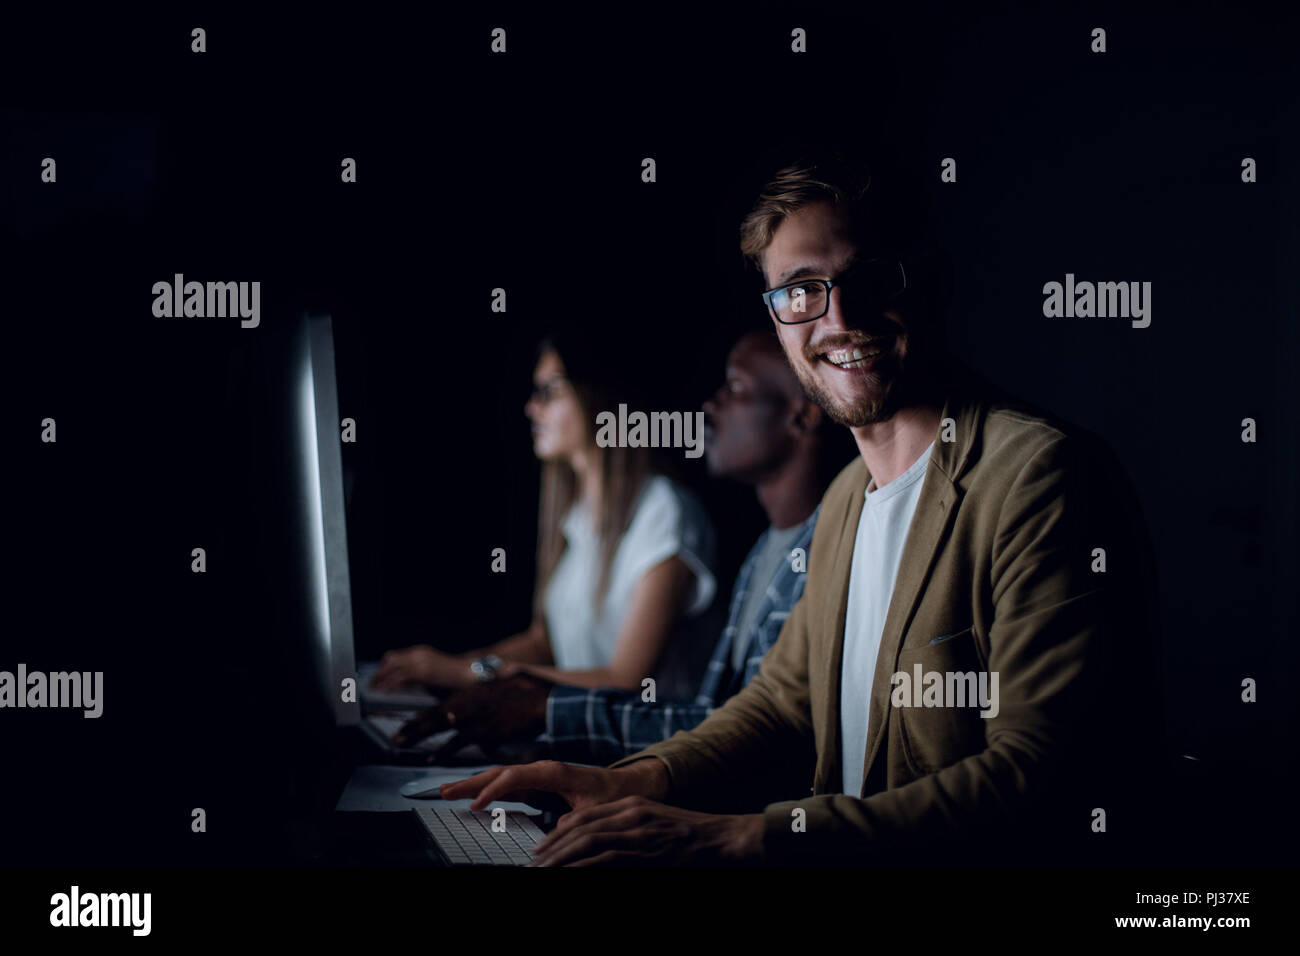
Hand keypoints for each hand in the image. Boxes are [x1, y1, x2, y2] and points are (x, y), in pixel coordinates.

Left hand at [369, 645, 472, 690]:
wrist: (469, 673)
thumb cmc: (454, 675)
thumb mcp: (432, 672)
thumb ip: (416, 676)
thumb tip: (400, 685)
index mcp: (420, 652)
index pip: (395, 656)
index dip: (383, 667)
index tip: (376, 677)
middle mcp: (418, 653)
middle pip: (390, 659)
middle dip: (379, 672)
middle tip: (372, 684)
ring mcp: (421, 661)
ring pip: (392, 666)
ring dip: (381, 678)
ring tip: (375, 689)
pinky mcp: (423, 671)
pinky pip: (400, 677)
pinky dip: (389, 684)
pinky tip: (385, 691)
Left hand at [391, 674, 551, 757]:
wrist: (543, 701)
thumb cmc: (532, 690)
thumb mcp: (511, 680)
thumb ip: (500, 683)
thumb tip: (505, 675)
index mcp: (474, 691)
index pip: (443, 704)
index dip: (426, 715)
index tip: (412, 723)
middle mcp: (469, 701)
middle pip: (435, 714)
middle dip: (414, 726)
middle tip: (398, 736)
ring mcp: (475, 716)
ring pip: (439, 726)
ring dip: (419, 736)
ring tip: (403, 744)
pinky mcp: (483, 731)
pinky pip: (458, 743)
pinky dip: (443, 751)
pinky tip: (431, 758)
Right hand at [438, 758, 668, 815]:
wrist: (629, 785)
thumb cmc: (614, 796)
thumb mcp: (596, 811)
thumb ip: (575, 819)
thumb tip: (555, 830)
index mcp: (554, 771)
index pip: (515, 776)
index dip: (493, 790)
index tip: (474, 805)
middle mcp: (543, 769)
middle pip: (500, 773)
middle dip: (471, 782)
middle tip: (443, 791)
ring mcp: (539, 775)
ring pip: (500, 778)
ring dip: (474, 784)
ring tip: (447, 791)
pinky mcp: (539, 783)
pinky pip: (508, 785)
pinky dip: (488, 790)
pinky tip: (473, 796)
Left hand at [527, 798, 765, 866]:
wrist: (722, 837)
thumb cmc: (691, 835)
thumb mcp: (656, 823)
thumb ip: (628, 828)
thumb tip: (601, 846)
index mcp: (631, 804)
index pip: (585, 816)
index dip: (559, 832)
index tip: (542, 847)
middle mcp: (629, 812)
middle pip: (579, 828)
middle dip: (552, 848)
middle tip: (533, 863)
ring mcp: (636, 830)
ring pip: (586, 843)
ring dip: (559, 859)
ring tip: (541, 871)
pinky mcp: (644, 849)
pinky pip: (604, 858)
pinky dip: (581, 867)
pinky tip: (567, 874)